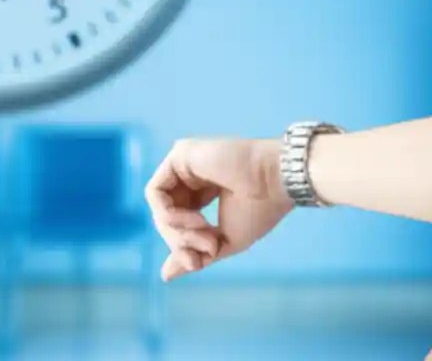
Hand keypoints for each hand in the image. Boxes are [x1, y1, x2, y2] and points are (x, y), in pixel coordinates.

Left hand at [145, 137, 293, 281]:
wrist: (276, 181)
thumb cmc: (260, 208)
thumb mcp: (223, 241)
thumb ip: (195, 254)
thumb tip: (165, 276)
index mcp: (205, 190)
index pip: (179, 224)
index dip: (183, 248)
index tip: (198, 264)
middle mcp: (192, 175)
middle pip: (166, 218)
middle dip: (180, 241)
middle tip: (208, 247)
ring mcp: (184, 164)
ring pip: (159, 207)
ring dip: (177, 231)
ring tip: (206, 235)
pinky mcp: (179, 155)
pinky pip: (154, 192)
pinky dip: (168, 214)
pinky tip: (195, 220)